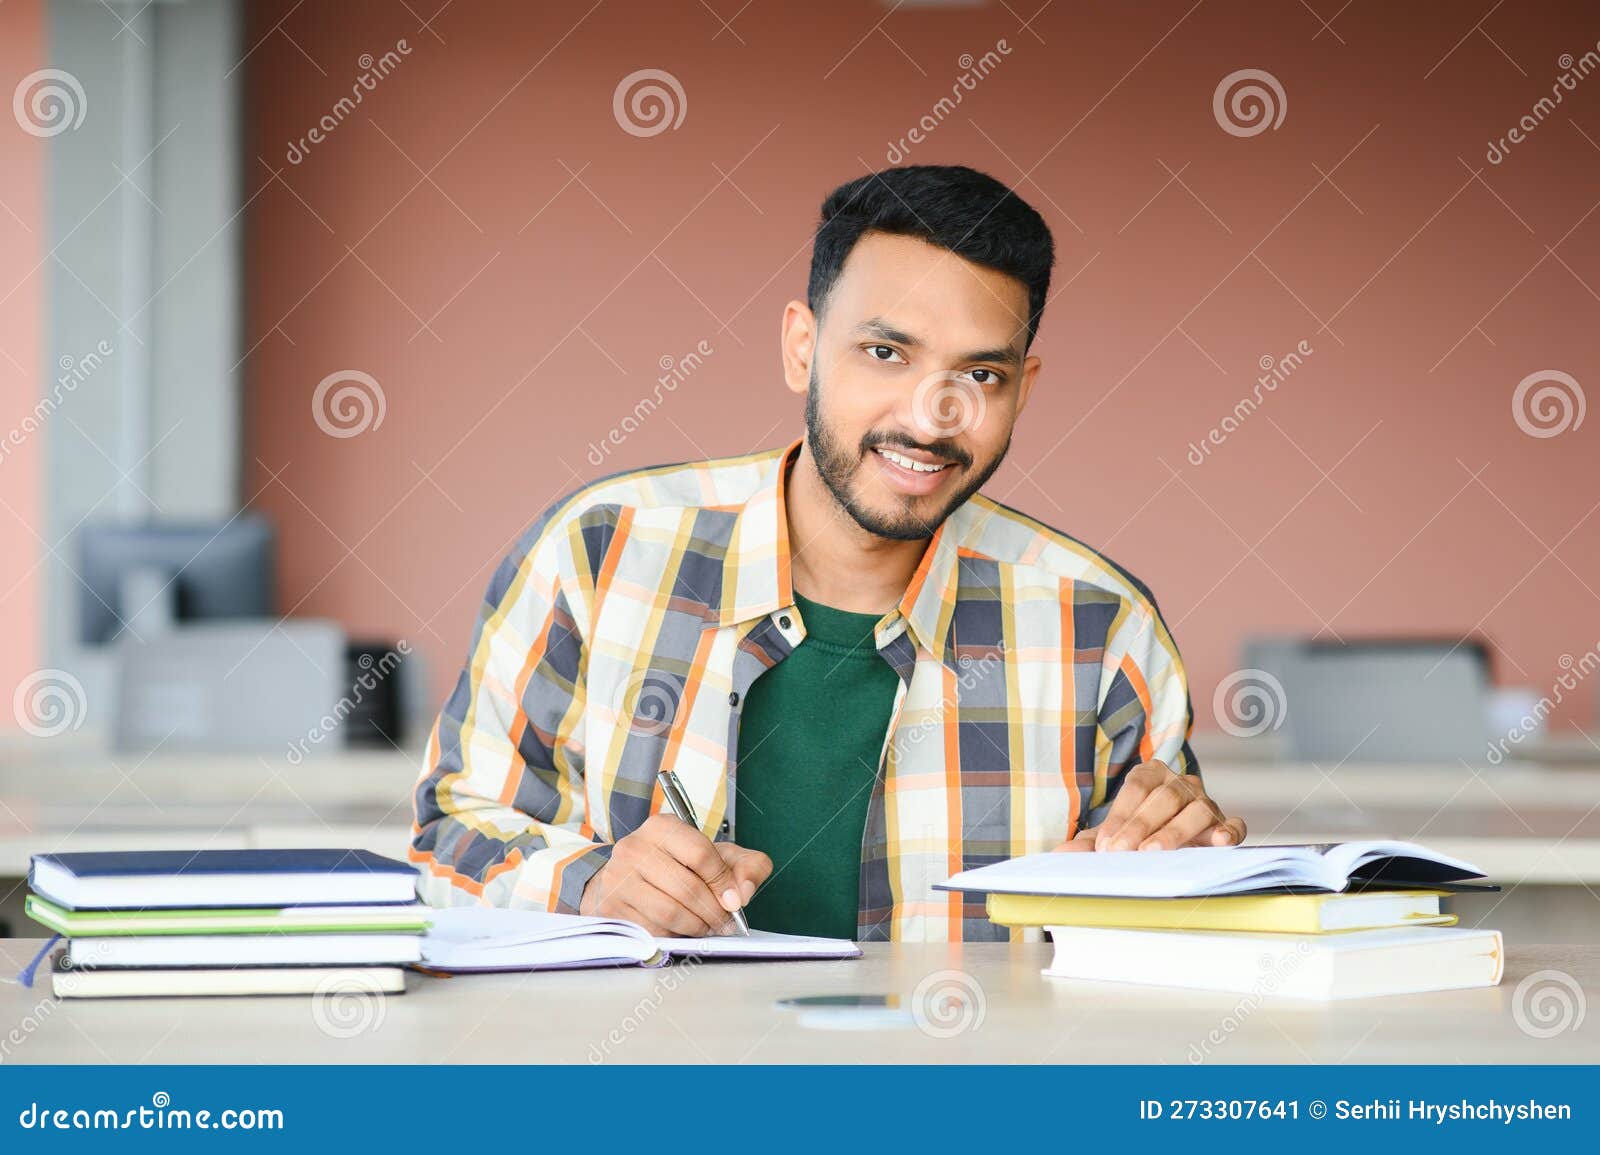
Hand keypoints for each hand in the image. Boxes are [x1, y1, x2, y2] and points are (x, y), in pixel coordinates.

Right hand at [579, 813, 773, 935]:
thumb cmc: (680, 865)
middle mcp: (635, 848)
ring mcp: (618, 878)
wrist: (630, 877)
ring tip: (705, 927)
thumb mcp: (719, 856)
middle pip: (686, 888)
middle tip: (724, 923)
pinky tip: (680, 930)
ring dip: (695, 927)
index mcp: (662, 827)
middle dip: (713, 912)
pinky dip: (673, 935)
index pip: (701, 853)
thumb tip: (743, 893)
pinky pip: (651, 930)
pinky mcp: (611, 907)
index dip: (723, 882)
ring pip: (669, 912)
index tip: (734, 901)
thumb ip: (747, 866)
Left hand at [1055, 760, 1245, 851]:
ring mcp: (1206, 802)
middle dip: (1141, 825)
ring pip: (1197, 809)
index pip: (1137, 788)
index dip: (1120, 816)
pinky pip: (1234, 824)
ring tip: (1154, 853)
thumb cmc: (1138, 833)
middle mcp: (1181, 784)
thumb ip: (1089, 843)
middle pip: (1165, 798)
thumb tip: (1060, 855)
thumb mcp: (1113, 835)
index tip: (1106, 846)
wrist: (1172, 840)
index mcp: (1152, 775)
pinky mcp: (1227, 824)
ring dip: (1175, 831)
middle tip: (1122, 853)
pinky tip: (1218, 842)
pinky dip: (1229, 831)